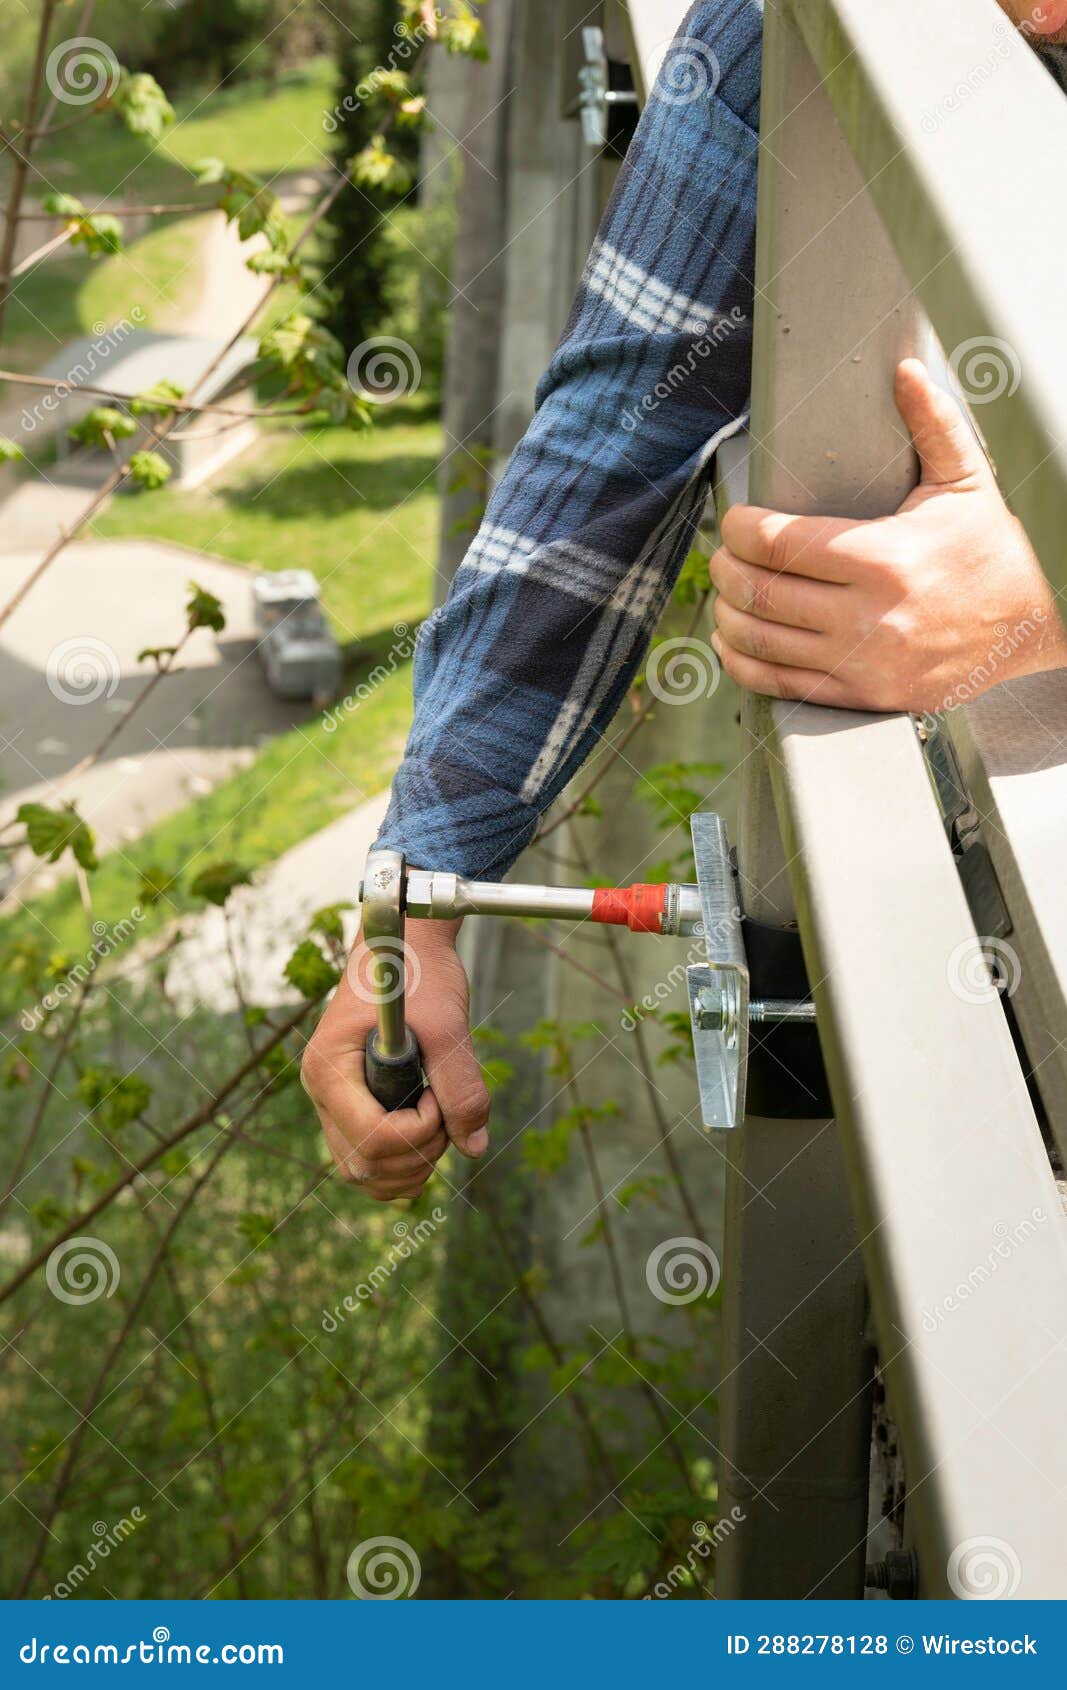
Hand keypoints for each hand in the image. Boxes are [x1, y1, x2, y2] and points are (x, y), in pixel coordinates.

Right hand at [302, 916, 489, 1201]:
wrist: (406, 945)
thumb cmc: (420, 972)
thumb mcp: (447, 1026)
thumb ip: (462, 1087)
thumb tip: (474, 1147)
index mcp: (330, 1068)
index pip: (371, 1137)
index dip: (419, 1130)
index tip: (440, 1094)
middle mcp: (321, 1091)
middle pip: (364, 1166)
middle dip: (418, 1153)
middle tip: (444, 1107)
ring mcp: (332, 1102)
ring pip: (363, 1173)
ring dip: (411, 1165)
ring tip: (437, 1117)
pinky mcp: (349, 1106)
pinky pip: (367, 1161)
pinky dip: (400, 1163)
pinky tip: (428, 1131)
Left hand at [709, 359, 1066, 713]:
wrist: (1032, 628)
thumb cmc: (995, 555)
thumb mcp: (967, 483)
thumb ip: (933, 426)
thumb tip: (906, 373)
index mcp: (885, 559)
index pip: (780, 544)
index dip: (742, 529)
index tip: (736, 520)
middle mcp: (870, 617)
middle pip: (761, 592)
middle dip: (727, 568)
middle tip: (722, 553)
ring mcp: (864, 663)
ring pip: (762, 641)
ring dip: (728, 614)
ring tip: (725, 593)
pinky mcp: (863, 695)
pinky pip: (782, 686)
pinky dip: (744, 664)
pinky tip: (735, 641)